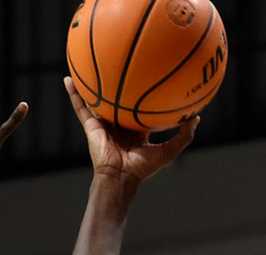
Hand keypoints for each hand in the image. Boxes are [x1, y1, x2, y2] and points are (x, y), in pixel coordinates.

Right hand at [64, 75, 197, 184]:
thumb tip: (197, 117)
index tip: (147, 78)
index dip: (143, 95)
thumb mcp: (168, 151)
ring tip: (86, 64)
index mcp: (136, 130)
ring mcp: (104, 124)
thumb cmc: (144, 168)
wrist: (120, 178)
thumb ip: (184, 136)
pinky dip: (74, 94)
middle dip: (117, 85)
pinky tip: (68, 79)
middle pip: (117, 101)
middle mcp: (119, 124)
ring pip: (97, 100)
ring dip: (91, 84)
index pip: (139, 108)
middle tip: (120, 64)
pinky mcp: (91, 126)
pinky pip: (81, 107)